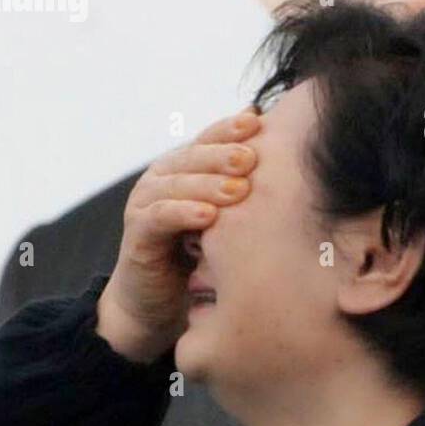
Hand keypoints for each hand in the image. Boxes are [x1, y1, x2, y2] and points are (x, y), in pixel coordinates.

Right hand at [96, 110, 260, 362]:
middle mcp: (162, 178)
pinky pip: (160, 217)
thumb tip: (288, 155)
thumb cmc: (202, 254)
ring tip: (239, 190)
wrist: (158, 302)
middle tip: (252, 158)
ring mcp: (145, 203)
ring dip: (208, 184)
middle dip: (224, 155)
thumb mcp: (228, 217)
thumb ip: (245, 185)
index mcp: (185, 165)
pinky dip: (184, 213)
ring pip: (177, 183)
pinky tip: (208, 217)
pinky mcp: (136, 234)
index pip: (209, 138)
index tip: (260, 123)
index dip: (231, 129)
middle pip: (193, 156)